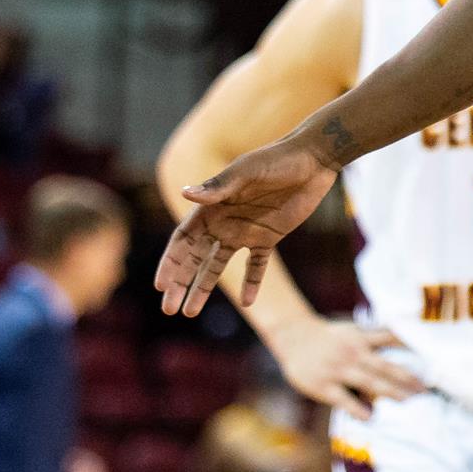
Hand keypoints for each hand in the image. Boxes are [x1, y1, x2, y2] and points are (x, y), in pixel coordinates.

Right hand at [155, 136, 337, 315]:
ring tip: (190, 311)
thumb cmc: (275, 160)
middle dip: (180, 282)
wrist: (312, 160)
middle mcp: (224, 222)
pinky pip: (256, 266)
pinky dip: (251, 284)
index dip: (170, 262)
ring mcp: (245, 231)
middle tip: (169, 309)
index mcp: (212, 207)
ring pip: (217, 266)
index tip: (160, 285)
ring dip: (203, 288)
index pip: (183, 240)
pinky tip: (247, 303)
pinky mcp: (269, 238)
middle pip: (195, 258)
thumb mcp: (245, 172)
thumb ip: (217, 186)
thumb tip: (184, 193)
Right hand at [265, 316, 425, 418]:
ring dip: (390, 391)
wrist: (294, 337)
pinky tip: (371, 417)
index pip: (390, 339)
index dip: (410, 346)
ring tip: (409, 400)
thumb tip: (400, 346)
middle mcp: (353, 353)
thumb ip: (373, 340)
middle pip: (384, 366)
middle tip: (426, 388)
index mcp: (360, 338)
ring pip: (369, 382)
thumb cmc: (328, 337)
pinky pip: (345, 400)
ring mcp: (339, 369)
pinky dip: (358, 408)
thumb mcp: (351, 331)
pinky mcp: (325, 386)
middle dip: (406, 377)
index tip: (431, 353)